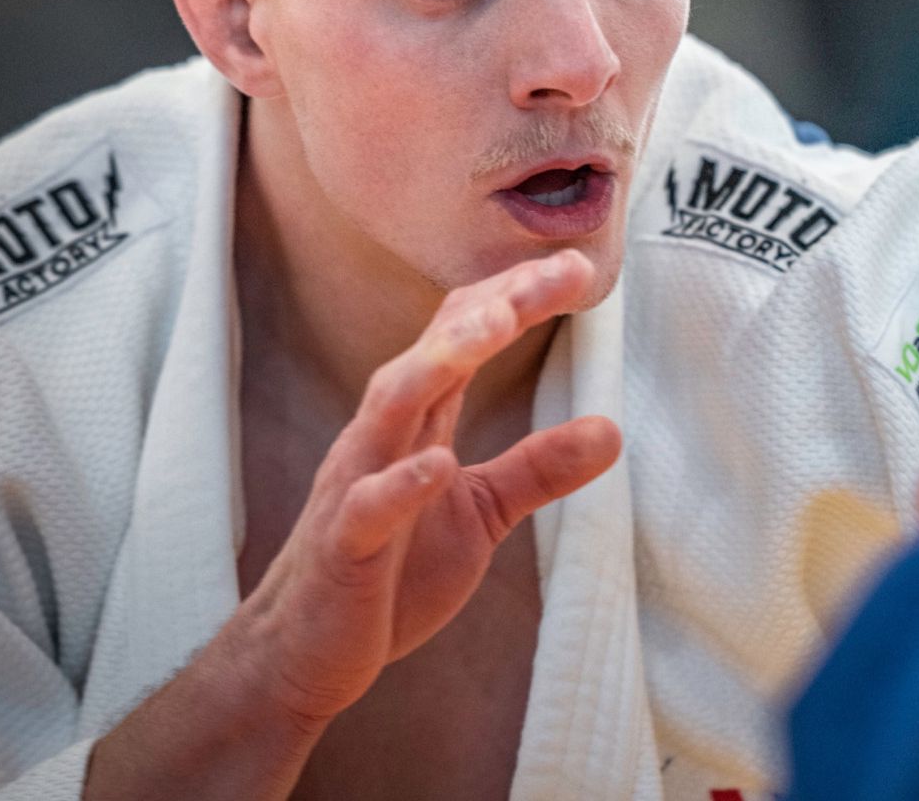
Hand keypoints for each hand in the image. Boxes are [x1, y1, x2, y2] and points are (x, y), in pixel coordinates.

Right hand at [231, 247, 620, 735]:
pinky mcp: (343, 546)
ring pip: (393, 403)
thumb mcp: (480, 512)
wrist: (305, 651)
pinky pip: (369, 507)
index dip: (516, 296)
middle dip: (497, 305)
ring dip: (443, 359)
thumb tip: (613, 428)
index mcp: (417, 418)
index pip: (463, 333)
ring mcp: (357, 484)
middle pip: (437, 349)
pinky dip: (404, 482)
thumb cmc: (390, 569)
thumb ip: (537, 468)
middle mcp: (384, 433)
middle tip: (560, 271)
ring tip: (499, 324)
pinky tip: (441, 463)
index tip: (576, 268)